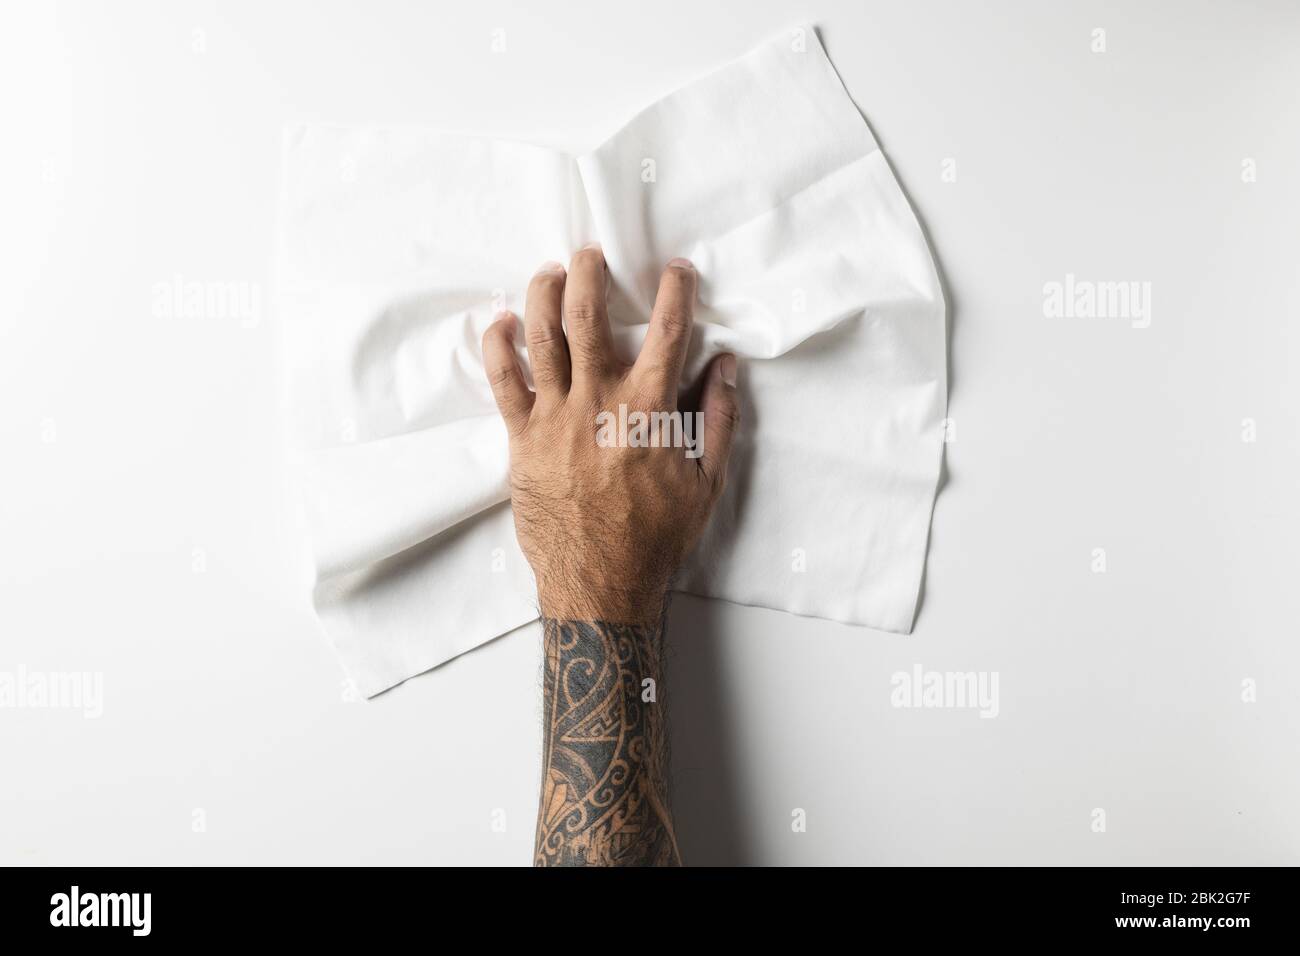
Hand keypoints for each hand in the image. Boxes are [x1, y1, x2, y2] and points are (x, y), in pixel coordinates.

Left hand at [481, 245, 738, 624]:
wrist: (599, 583)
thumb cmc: (656, 536)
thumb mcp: (706, 482)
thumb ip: (718, 419)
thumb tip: (725, 365)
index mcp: (648, 412)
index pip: (667, 332)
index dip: (675, 291)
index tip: (676, 267)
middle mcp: (598, 404)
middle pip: (588, 316)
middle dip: (589, 272)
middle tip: (592, 252)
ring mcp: (554, 419)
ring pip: (540, 338)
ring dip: (542, 294)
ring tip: (549, 272)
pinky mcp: (521, 440)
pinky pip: (501, 382)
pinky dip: (497, 345)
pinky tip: (502, 322)